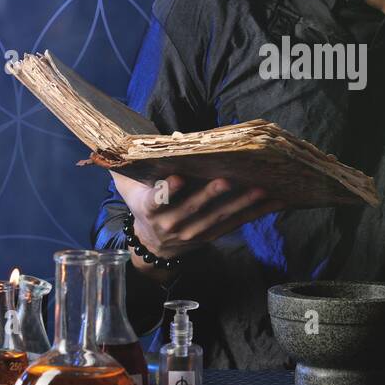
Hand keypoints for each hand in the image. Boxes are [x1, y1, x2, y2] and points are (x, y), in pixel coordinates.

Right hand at [111, 171, 285, 273]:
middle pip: (194, 209)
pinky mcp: (213, 235)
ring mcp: (195, 233)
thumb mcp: (127, 187)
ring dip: (243, 204)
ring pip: (220, 218)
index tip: (177, 179)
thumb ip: (121, 166)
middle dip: (212, 195)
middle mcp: (172, 224)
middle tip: (228, 179)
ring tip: (261, 190)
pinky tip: (273, 201)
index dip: (167, 191)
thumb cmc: (141, 204)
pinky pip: (236, 224)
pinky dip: (255, 213)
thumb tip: (111, 141)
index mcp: (150, 209)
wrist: (153, 244)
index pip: (157, 201)